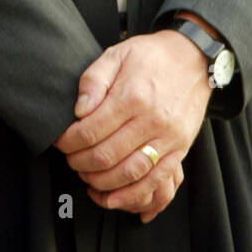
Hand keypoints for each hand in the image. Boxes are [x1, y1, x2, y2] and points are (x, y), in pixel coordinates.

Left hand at [54, 30, 210, 219]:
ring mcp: (170, 139)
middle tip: (69, 159)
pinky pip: (157, 181)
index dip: (68, 141)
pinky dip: (132, 195)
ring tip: (86, 176)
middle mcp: (152, 121)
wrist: (193, 59)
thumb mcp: (115, 55)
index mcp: (132, 97)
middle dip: (80, 162)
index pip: (90, 130)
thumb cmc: (150, 57)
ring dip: (102, 182)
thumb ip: (93, 82)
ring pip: (130, 173)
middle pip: (107, 155)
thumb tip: (78, 111)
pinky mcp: (181, 150)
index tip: (59, 142)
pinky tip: (112, 196)